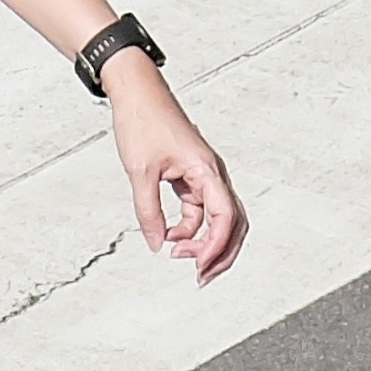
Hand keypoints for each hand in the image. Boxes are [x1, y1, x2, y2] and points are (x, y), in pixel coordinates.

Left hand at [106, 60, 246, 282]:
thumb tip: (156, 243)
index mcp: (206, 170)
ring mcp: (204, 175)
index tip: (198, 267)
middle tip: (200, 277)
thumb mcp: (140, 172)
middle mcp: (212, 174)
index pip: (224, 216)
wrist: (137, 93)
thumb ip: (148, 212)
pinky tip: (172, 236)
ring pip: (219, 218)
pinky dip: (191, 227)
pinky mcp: (192, 175)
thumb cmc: (143, 121)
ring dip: (207, 242)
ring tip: (184, 259)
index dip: (215, 246)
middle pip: (233, 222)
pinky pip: (200, 209)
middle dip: (220, 253)